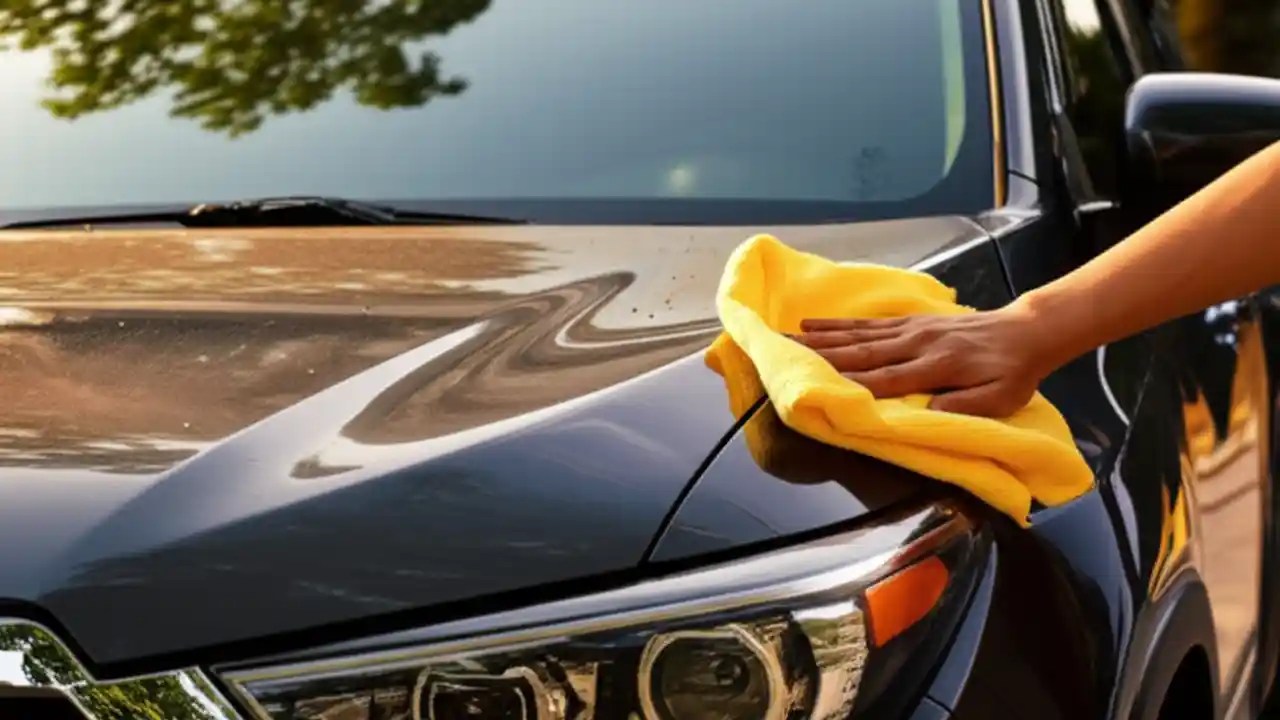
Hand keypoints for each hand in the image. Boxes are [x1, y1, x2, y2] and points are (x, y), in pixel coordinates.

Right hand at [795, 305, 1057, 417]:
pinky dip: (838, 324)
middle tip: (781, 355)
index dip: (851, 384)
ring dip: (819, 339)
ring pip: (857, 336)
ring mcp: (910, 330)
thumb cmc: (1011, 373)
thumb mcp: (1000, 399)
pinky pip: (867, 324)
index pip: (886, 378)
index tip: (816, 386)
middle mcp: (917, 344)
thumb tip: (927, 411)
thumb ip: (964, 405)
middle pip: (860, 353)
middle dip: (819, 356)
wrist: (1025, 332)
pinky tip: (813, 325)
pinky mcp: (909, 322)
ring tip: (785, 338)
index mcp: (936, 366)